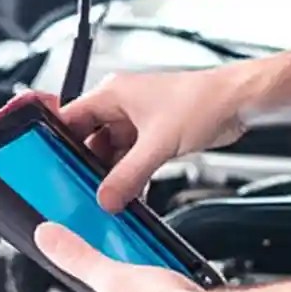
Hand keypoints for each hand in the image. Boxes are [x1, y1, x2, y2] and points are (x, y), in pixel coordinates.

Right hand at [45, 65, 258, 211]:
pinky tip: (131, 194)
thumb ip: (128, 174)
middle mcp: (123, 105)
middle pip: (90, 140)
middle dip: (88, 167)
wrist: (238, 103)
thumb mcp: (158, 144)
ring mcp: (140, 120)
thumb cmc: (204, 101)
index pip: (69, 118)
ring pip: (113, 152)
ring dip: (113, 175)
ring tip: (109, 198)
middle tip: (84, 191)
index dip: (58, 144)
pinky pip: (133, 159)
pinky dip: (131, 175)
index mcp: (113, 93)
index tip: (52, 169)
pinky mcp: (156, 135)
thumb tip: (106, 197)